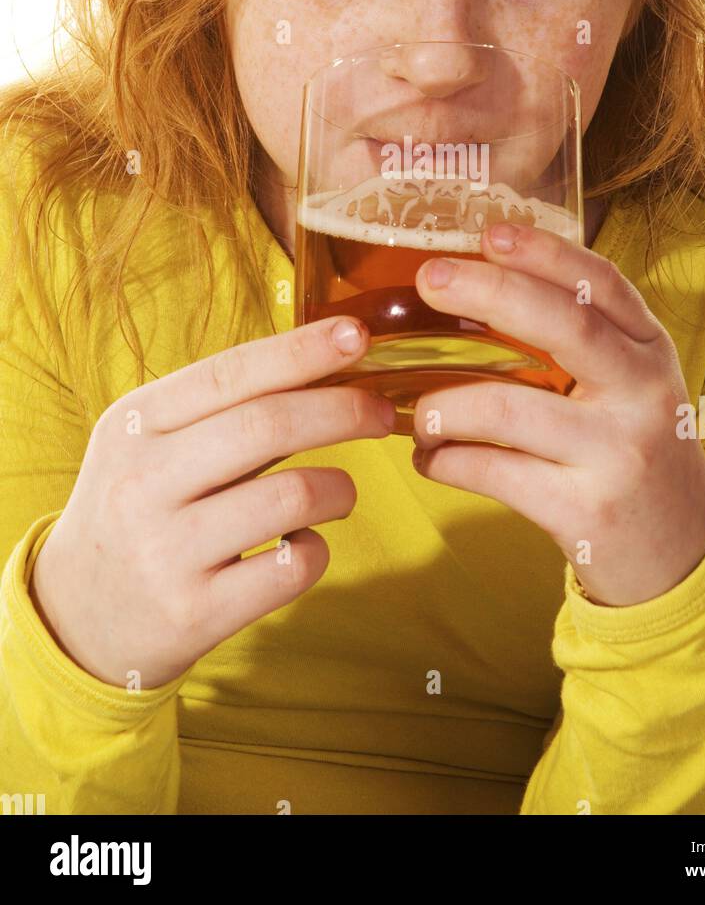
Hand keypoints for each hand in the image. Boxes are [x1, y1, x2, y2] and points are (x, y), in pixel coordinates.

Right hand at [29, 317, 393, 686]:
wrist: (74, 615)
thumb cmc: (138, 508)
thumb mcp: (153, 444)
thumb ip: (226, 407)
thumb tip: (327, 360)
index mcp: (134, 424)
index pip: (231, 373)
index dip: (301, 350)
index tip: (357, 335)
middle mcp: (142, 482)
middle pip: (268, 426)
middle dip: (343, 410)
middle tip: (383, 414)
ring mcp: (165, 552)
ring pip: (292, 497)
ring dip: (340, 488)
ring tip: (340, 493)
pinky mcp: (193, 613)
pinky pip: (291, 568)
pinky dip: (315, 551)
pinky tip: (301, 546)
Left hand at [411, 222, 704, 607]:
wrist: (682, 554)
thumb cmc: (633, 452)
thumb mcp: (630, 386)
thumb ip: (581, 340)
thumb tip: (478, 285)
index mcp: (650, 351)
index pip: (601, 284)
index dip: (545, 252)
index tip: (489, 231)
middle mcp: (643, 394)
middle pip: (565, 326)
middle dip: (489, 292)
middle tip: (430, 279)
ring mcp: (618, 454)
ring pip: (509, 408)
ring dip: (444, 405)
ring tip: (419, 414)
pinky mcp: (586, 511)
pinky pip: (495, 473)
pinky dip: (447, 462)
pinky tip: (431, 459)